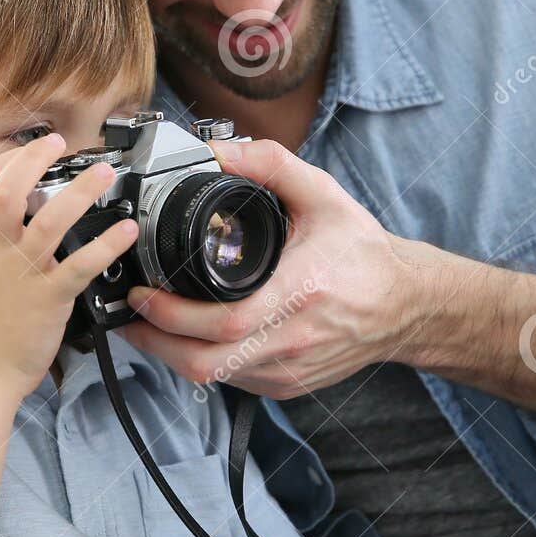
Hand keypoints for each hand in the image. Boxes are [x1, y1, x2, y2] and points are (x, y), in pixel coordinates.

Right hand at [0, 132, 138, 391]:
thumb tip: (5, 223)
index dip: (8, 160)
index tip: (33, 148)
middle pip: (7, 191)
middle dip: (33, 160)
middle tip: (60, 142)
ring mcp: (23, 274)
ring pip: (48, 221)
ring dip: (79, 192)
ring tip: (104, 174)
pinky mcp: (49, 299)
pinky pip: (80, 265)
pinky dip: (106, 244)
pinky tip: (126, 230)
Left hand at [118, 138, 423, 398]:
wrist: (405, 304)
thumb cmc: (364, 254)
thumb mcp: (324, 196)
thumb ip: (271, 165)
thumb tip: (218, 150)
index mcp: (299, 294)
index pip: (224, 322)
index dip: (172, 315)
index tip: (142, 293)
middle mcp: (292, 340)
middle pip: (205, 362)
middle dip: (155, 341)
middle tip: (130, 311)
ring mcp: (288, 370)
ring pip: (213, 377)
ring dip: (171, 354)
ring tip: (148, 324)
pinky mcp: (286, 386)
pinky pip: (230, 381)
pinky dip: (201, 361)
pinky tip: (188, 338)